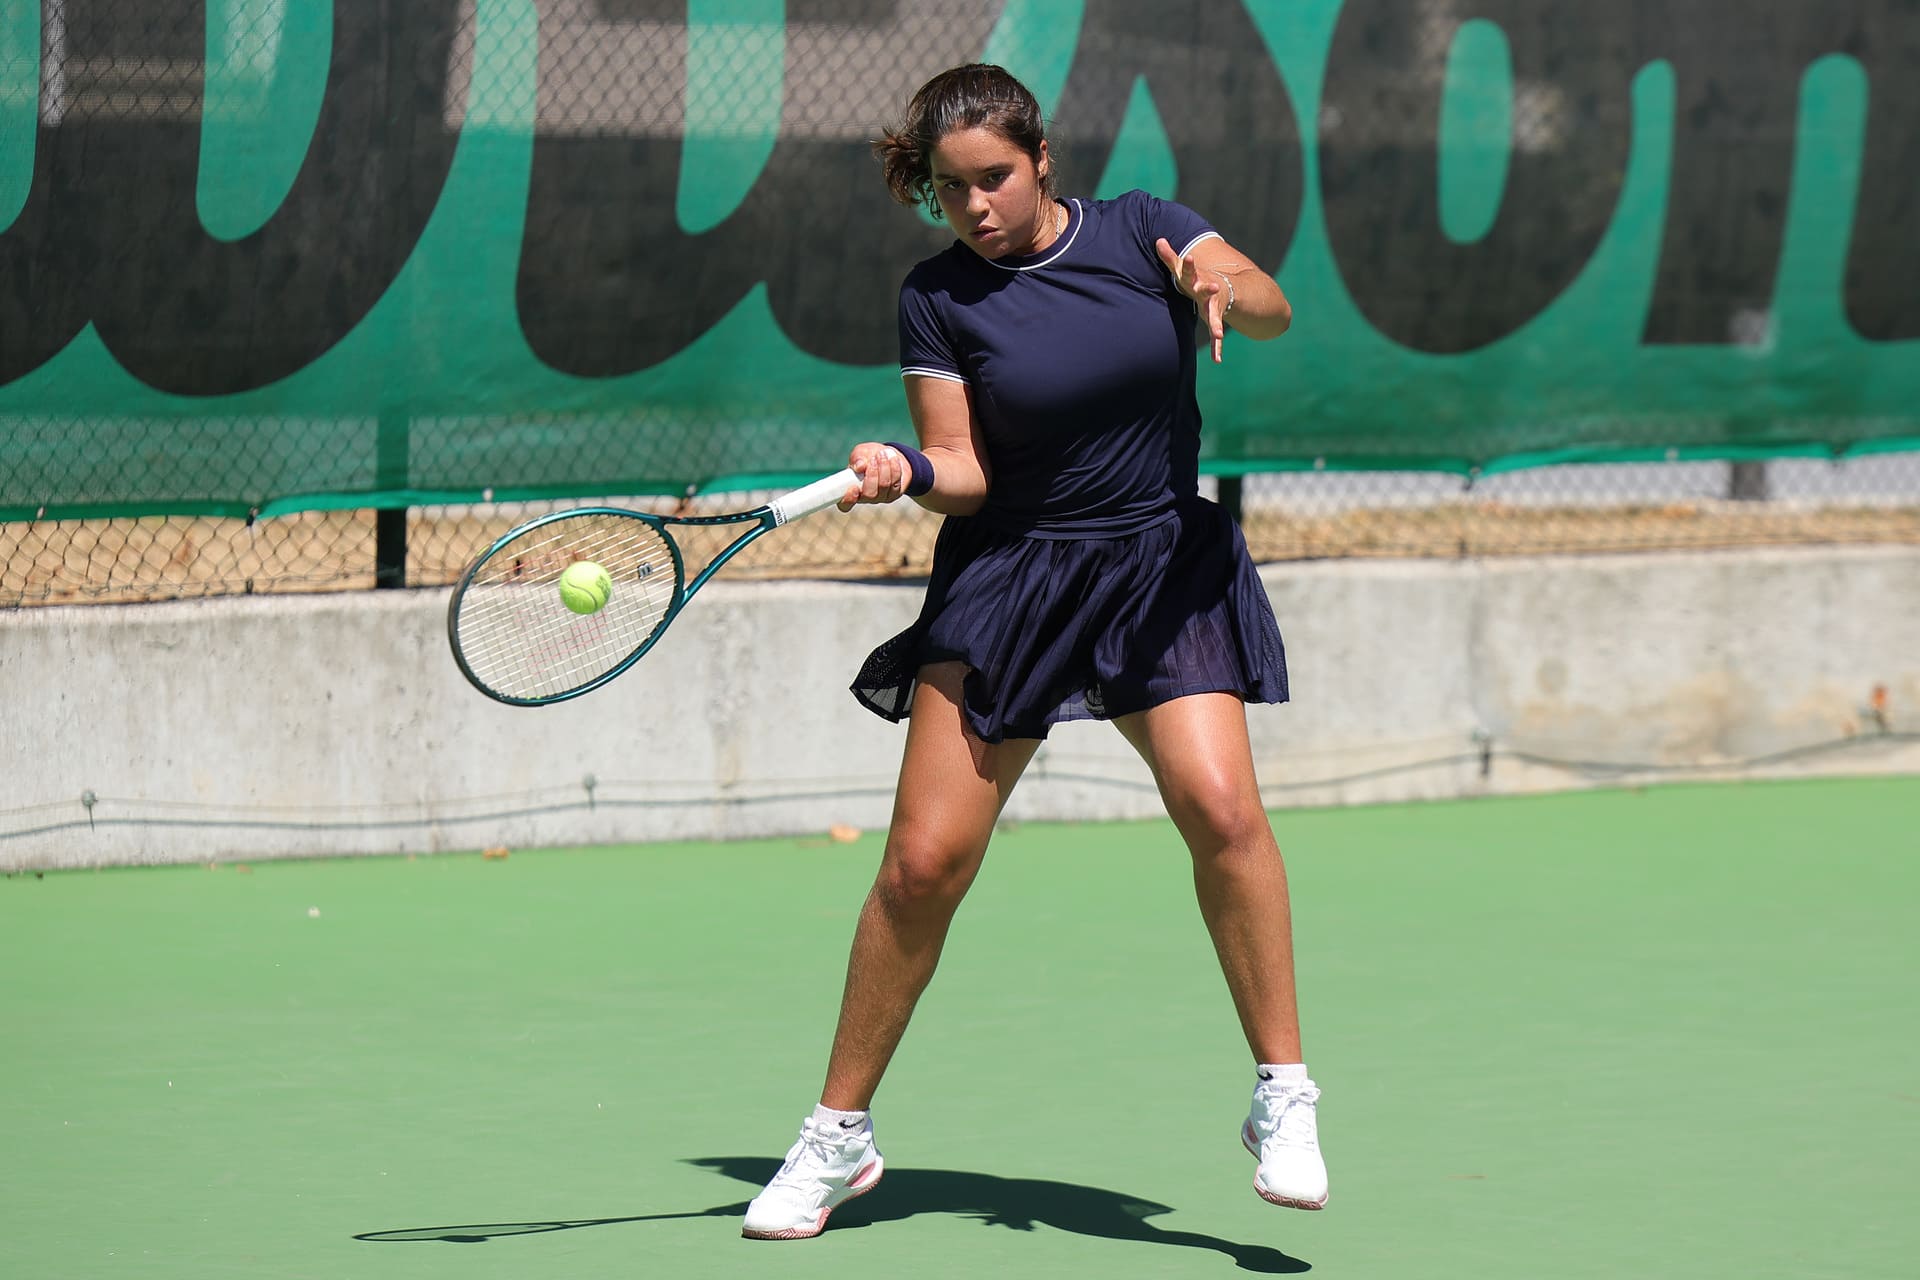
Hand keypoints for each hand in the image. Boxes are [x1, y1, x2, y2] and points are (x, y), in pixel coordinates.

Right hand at [839, 442, 907, 509]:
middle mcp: (865, 497)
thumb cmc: (868, 456)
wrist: (887, 456)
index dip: (848, 500)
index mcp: (850, 490)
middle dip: (872, 475)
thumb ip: (857, 458)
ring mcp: (881, 497)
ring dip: (884, 468)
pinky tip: (892, 458)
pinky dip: (894, 468)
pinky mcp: (894, 493)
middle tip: (874, 459)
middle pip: (869, 494)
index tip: (853, 488)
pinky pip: (895, 483)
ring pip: (884, 486)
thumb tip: (860, 466)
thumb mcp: (860, 453)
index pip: (845, 504)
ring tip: (882, 454)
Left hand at [1155, 237, 1228, 363]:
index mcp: (1196, 279)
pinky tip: (1217, 360)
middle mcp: (1207, 292)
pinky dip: (1217, 348)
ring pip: (1215, 316)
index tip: (1188, 257)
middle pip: (1208, 290)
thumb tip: (1158, 240)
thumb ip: (1169, 256)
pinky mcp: (1215, 320)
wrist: (1222, 289)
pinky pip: (1216, 336)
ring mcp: (1213, 307)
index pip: (1190, 271)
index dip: (1189, 264)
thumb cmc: (1194, 279)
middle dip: (1211, 289)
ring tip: (1218, 334)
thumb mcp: (1182, 268)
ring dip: (1216, 324)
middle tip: (1215, 288)